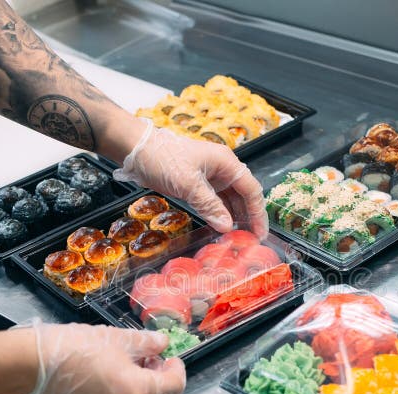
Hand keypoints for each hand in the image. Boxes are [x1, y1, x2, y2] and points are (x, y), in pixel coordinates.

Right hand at [14, 319, 185, 393]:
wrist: (32, 366)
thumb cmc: (73, 349)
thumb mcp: (117, 338)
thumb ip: (146, 342)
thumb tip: (162, 343)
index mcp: (137, 392)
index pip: (174, 387)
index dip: (177, 370)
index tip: (171, 357)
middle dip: (162, 382)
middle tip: (153, 359)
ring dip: (143, 390)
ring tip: (131, 364)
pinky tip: (113, 374)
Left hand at [112, 119, 268, 238]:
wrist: (137, 150)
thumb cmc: (163, 158)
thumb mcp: (188, 184)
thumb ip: (209, 206)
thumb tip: (227, 227)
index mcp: (226, 163)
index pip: (251, 189)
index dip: (258, 212)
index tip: (260, 232)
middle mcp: (222, 169)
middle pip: (243, 195)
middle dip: (249, 216)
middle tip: (251, 239)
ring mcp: (210, 176)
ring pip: (230, 199)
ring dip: (234, 217)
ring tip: (238, 237)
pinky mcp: (198, 184)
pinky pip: (215, 201)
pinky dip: (219, 214)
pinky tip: (220, 227)